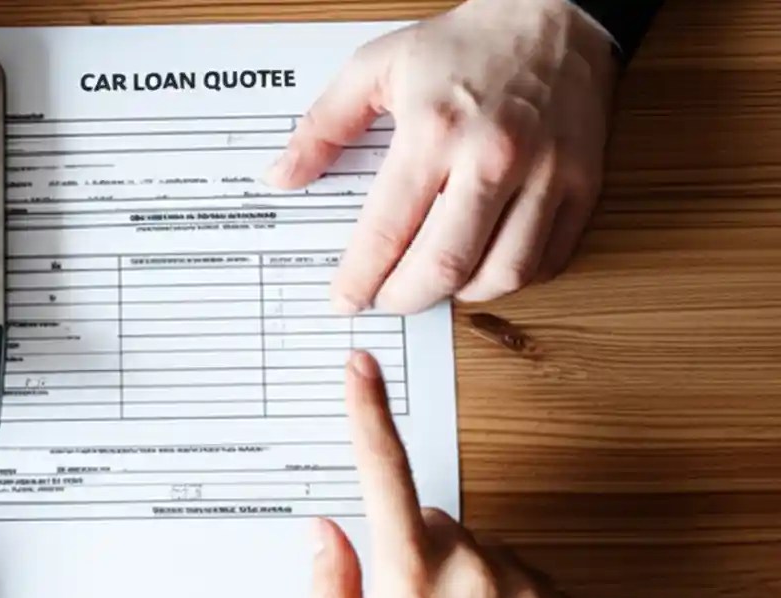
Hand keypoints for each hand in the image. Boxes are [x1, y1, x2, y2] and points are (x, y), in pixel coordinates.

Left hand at [266, 0, 619, 312]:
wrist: (557, 12)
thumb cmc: (467, 43)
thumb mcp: (378, 66)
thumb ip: (324, 126)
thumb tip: (282, 176)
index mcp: (435, 131)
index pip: (387, 230)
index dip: (360, 278)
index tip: (344, 299)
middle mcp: (493, 158)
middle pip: (444, 266)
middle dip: (405, 298)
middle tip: (386, 298)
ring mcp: (547, 174)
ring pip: (503, 275)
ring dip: (460, 294)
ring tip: (436, 282)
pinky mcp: (584, 185)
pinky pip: (549, 261)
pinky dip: (513, 278)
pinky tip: (485, 265)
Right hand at [310, 350, 576, 597]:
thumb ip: (328, 587)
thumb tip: (326, 532)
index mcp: (406, 584)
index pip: (382, 475)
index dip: (367, 413)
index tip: (362, 368)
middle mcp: (470, 574)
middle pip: (430, 521)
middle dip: (413, 549)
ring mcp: (523, 587)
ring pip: (474, 547)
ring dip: (459, 575)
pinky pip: (518, 572)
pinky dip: (501, 596)